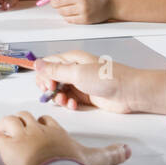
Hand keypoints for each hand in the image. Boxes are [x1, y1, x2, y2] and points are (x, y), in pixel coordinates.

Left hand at [0, 110, 130, 164]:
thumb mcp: (97, 159)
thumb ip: (112, 154)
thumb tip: (128, 150)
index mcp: (56, 131)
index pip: (46, 119)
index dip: (42, 122)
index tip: (40, 126)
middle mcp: (38, 130)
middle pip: (27, 116)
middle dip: (22, 121)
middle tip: (20, 128)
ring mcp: (22, 136)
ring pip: (11, 121)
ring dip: (7, 125)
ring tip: (5, 131)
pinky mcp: (8, 147)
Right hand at [35, 53, 165, 113]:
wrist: (128, 92)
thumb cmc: (108, 78)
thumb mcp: (77, 73)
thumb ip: (55, 70)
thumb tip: (37, 64)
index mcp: (72, 59)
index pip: (48, 64)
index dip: (43, 75)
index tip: (46, 85)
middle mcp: (75, 70)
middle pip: (52, 79)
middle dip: (50, 88)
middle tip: (54, 93)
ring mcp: (80, 83)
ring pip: (60, 91)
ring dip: (59, 98)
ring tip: (66, 101)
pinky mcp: (85, 96)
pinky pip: (70, 100)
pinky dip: (69, 103)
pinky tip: (74, 105)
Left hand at [48, 0, 113, 23]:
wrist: (112, 3)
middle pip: (56, 2)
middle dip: (55, 2)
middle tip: (59, 2)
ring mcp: (82, 9)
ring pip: (61, 12)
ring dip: (62, 10)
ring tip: (69, 7)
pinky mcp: (84, 19)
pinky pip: (68, 19)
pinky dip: (68, 16)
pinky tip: (75, 12)